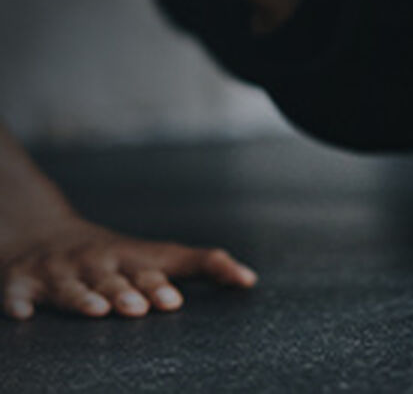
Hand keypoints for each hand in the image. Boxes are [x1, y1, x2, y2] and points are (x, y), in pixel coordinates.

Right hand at [1, 214, 256, 319]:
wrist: (40, 234)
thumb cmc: (113, 256)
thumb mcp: (154, 256)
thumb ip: (201, 265)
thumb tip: (251, 280)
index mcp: (131, 258)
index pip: (159, 267)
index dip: (169, 281)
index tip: (180, 300)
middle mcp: (97, 261)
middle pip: (115, 277)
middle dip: (130, 290)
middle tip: (144, 307)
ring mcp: (59, 271)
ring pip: (72, 285)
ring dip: (84, 297)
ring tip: (99, 311)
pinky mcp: (21, 281)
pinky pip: (17, 293)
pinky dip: (19, 302)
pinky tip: (24, 314)